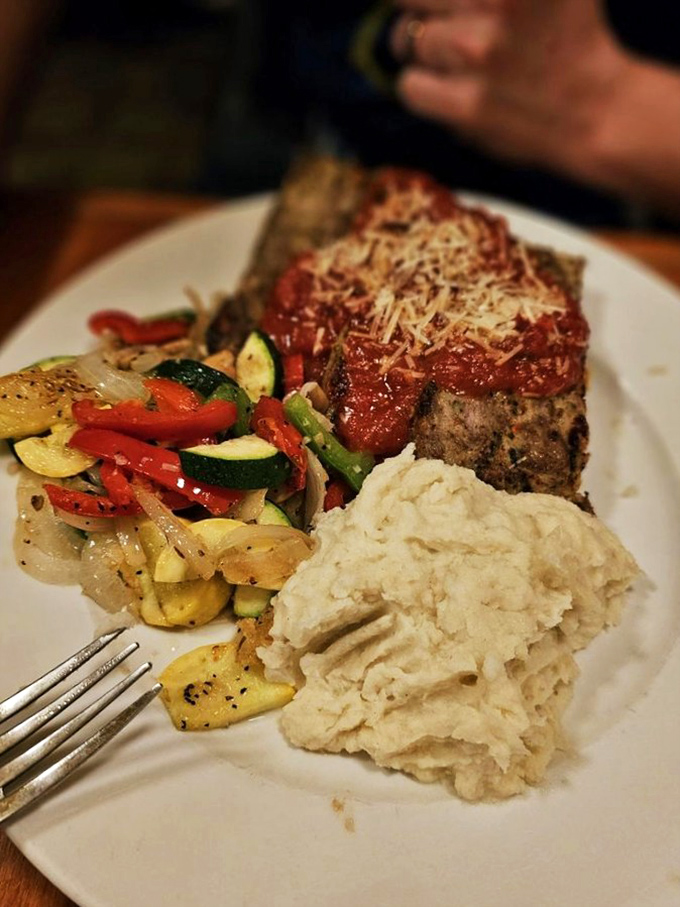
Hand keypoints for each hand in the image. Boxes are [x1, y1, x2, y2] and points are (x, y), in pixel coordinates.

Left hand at [390, 0, 679, 212]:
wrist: (597, 110)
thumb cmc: (570, 40)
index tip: (437, 6)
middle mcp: (495, 0)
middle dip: (420, 12)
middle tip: (445, 30)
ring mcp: (479, 51)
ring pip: (406, 40)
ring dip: (424, 54)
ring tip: (458, 65)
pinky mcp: (468, 101)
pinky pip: (410, 87)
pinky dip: (421, 90)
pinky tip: (448, 91)